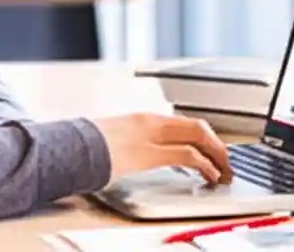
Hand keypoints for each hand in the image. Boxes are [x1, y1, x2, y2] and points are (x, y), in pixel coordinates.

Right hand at [92, 113, 233, 184]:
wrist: (68, 147)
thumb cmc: (85, 145)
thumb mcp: (114, 138)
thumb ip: (132, 142)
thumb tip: (138, 154)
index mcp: (143, 119)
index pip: (184, 122)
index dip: (204, 136)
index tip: (212, 149)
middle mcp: (150, 123)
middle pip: (197, 126)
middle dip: (217, 144)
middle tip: (225, 160)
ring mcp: (150, 136)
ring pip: (198, 137)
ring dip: (216, 155)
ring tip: (224, 170)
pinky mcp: (148, 153)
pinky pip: (186, 156)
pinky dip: (205, 165)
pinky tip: (210, 175)